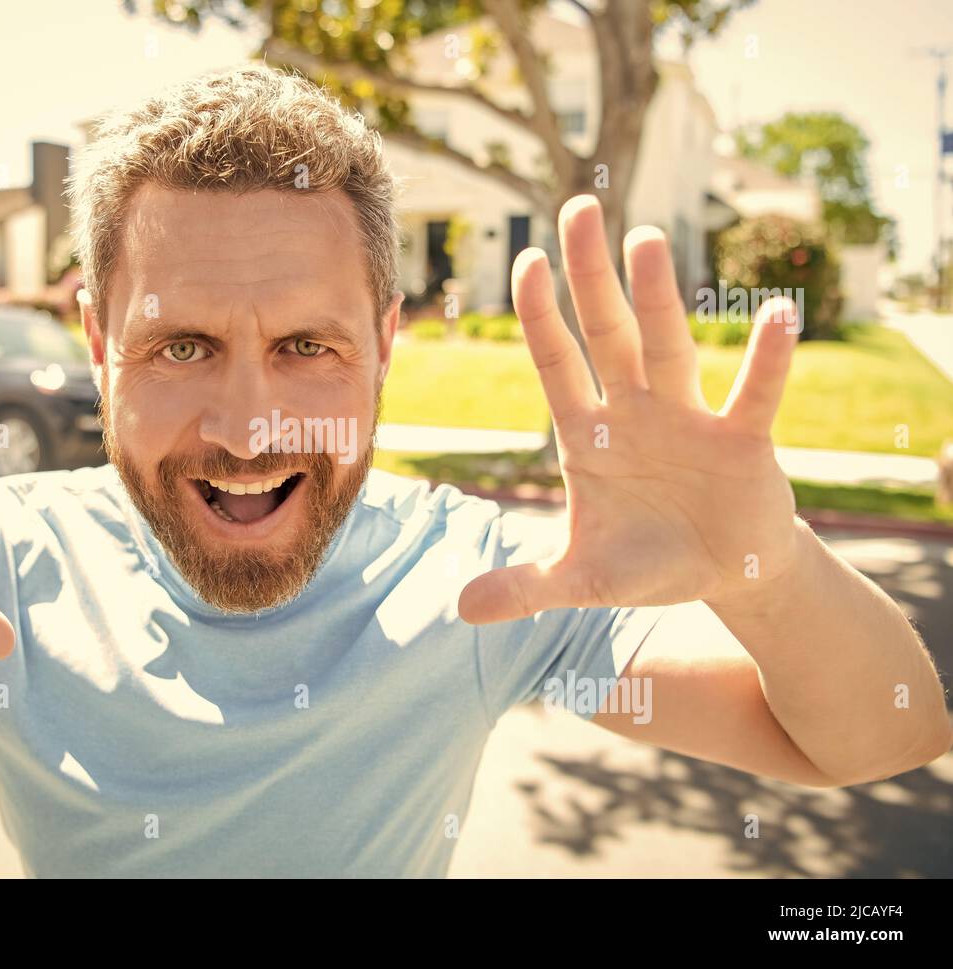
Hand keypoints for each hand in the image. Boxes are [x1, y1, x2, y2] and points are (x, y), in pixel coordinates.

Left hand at [458, 195, 799, 624]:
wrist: (721, 578)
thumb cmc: (645, 562)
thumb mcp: (580, 580)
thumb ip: (525, 586)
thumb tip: (460, 611)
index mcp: (588, 434)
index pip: (556, 362)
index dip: (539, 315)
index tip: (526, 259)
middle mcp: (635, 412)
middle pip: (607, 334)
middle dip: (590, 276)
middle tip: (578, 207)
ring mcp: (689, 421)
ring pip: (669, 349)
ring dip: (658, 300)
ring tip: (646, 241)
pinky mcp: (743, 443)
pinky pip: (753, 394)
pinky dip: (765, 360)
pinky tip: (775, 315)